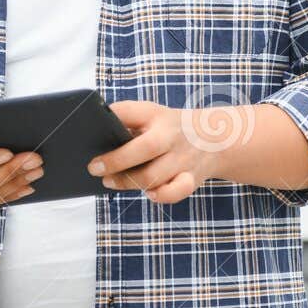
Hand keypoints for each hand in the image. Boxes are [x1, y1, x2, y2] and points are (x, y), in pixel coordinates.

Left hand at [87, 100, 237, 204]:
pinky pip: (177, 191)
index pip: (131, 111)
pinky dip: (161, 195)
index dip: (112, 117)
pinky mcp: (191, 178)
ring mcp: (183, 158)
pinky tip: (149, 193)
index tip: (91, 125)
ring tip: (110, 181)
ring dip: (128, 182)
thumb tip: (94, 138)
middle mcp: (171, 136)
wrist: (215, 137)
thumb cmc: (169, 128)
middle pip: (145, 148)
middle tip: (94, 168)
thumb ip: (127, 121)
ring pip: (154, 176)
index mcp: (157, 116)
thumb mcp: (152, 115)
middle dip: (116, 161)